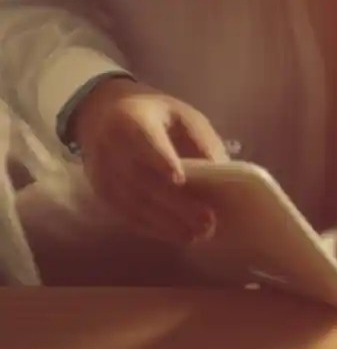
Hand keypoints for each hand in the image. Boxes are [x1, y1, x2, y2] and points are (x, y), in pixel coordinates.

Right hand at [69, 77, 227, 243]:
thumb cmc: (155, 116)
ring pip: (133, 201)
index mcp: (131, 120)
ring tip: (198, 235)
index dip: (160, 160)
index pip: (144, 141)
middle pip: (142, 179)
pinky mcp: (100, 190)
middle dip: (176, 204)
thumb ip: (201, 142)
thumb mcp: (182, 117)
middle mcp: (110, 146)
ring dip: (166, 222)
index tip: (180, 179)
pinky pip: (125, 213)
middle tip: (208, 221)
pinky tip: (177, 236)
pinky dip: (153, 228)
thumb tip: (224, 176)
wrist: (103, 112)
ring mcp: (102, 170)